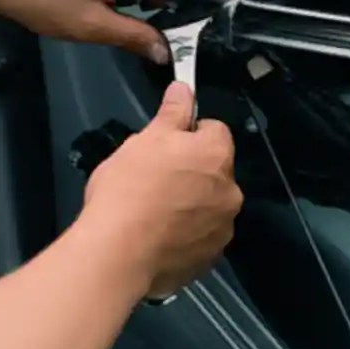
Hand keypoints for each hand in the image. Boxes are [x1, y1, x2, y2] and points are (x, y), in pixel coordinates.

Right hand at [82, 82, 241, 297]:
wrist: (118, 254)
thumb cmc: (129, 187)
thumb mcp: (146, 140)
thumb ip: (172, 113)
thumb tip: (184, 89)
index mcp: (217, 155)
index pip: (214, 130)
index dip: (188, 134)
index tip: (164, 146)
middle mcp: (231, 191)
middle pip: (214, 171)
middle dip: (192, 172)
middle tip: (154, 180)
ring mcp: (223, 229)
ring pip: (209, 206)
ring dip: (192, 205)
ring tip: (153, 214)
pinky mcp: (210, 259)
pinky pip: (200, 238)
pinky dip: (185, 236)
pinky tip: (157, 238)